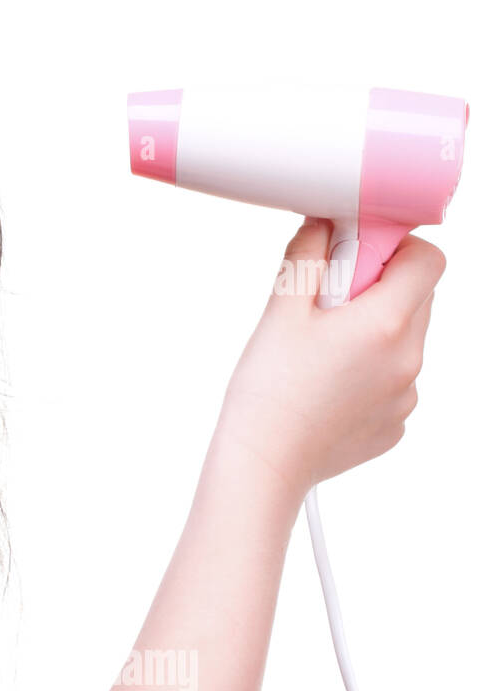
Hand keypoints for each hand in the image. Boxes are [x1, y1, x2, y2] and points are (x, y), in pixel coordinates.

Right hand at [215, 217, 444, 498]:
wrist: (264, 464)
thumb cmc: (267, 394)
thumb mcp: (280, 311)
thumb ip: (307, 258)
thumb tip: (323, 226)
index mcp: (386, 323)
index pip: (426, 258)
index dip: (392, 248)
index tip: (353, 257)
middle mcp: (408, 358)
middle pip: (417, 297)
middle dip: (376, 288)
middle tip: (325, 305)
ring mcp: (406, 395)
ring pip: (403, 340)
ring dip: (370, 332)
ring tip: (318, 354)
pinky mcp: (395, 422)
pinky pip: (392, 380)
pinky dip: (366, 372)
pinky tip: (324, 386)